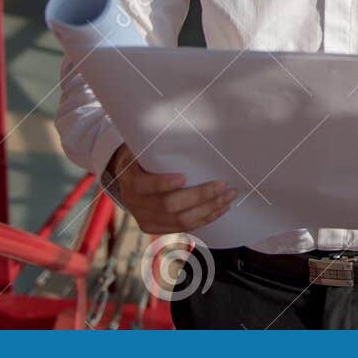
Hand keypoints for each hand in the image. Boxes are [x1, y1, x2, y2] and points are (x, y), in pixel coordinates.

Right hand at [104, 143, 235, 234]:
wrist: (128, 178)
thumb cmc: (144, 156)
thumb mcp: (144, 148)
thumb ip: (159, 146)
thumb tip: (191, 129)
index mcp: (130, 179)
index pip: (144, 186)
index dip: (163, 184)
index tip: (183, 177)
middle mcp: (135, 203)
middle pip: (168, 206)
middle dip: (199, 196)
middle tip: (222, 185)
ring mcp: (146, 219)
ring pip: (180, 221)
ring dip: (209, 209)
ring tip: (228, 196)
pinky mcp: (157, 229)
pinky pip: (184, 228)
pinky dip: (206, 218)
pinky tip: (221, 208)